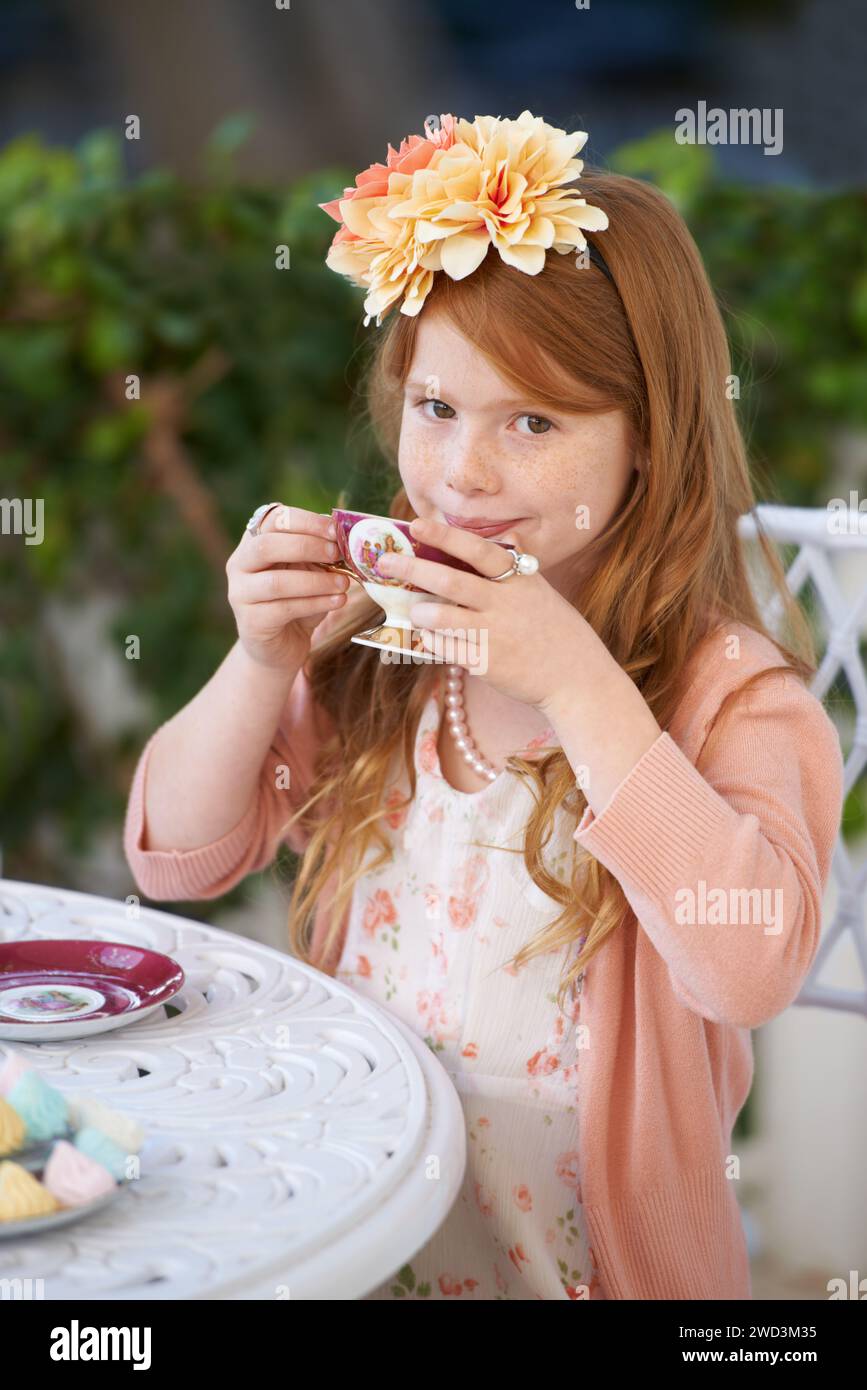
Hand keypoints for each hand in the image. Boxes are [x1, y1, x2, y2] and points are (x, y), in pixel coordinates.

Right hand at [225, 505, 351, 670]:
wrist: (280, 646)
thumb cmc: (297, 602)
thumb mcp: (310, 572)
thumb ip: (320, 555)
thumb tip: (346, 539)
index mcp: (254, 542)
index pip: (274, 519)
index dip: (306, 521)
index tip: (335, 531)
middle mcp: (240, 564)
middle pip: (267, 545)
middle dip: (307, 546)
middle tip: (337, 554)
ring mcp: (240, 594)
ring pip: (276, 581)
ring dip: (316, 581)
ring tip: (344, 584)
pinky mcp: (250, 622)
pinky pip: (284, 608)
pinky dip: (315, 603)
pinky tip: (337, 601)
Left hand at [374, 516, 604, 709]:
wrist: (574, 678)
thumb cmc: (554, 631)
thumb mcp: (539, 592)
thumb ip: (511, 572)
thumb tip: (483, 546)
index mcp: (518, 580)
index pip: (477, 550)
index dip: (445, 535)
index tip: (416, 525)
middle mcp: (505, 603)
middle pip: (450, 580)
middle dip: (412, 568)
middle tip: (386, 562)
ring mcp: (495, 634)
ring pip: (441, 617)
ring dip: (419, 611)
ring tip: (413, 610)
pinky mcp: (486, 663)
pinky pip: (446, 649)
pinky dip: (431, 641)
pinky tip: (427, 638)